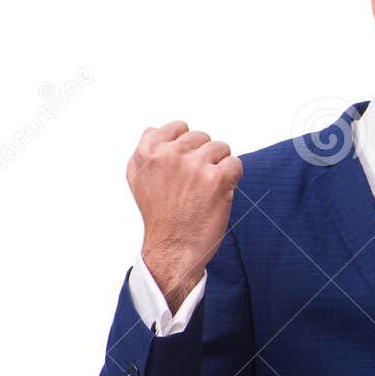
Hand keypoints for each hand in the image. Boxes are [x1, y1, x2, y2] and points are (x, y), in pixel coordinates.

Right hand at [128, 121, 242, 311]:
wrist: (174, 247)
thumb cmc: (160, 216)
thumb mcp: (138, 179)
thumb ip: (146, 151)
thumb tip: (154, 129)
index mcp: (148, 151)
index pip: (177, 127)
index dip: (187, 146)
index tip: (185, 166)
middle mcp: (170, 154)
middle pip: (202, 137)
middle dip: (204, 157)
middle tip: (195, 184)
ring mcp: (194, 164)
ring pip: (221, 148)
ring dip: (219, 166)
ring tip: (206, 189)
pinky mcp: (217, 178)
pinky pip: (235, 163)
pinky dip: (233, 178)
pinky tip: (220, 193)